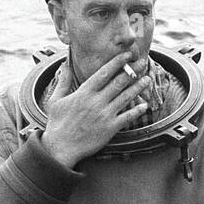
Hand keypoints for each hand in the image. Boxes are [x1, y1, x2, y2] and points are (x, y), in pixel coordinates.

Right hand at [41, 52, 150, 168]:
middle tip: (143, 62)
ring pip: (125, 97)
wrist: (60, 148)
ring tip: (147, 79)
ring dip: (138, 87)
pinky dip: (137, 111)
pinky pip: (127, 117)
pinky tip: (145, 105)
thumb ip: (63, 81)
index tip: (127, 55)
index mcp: (84, 92)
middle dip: (132, 70)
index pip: (105, 72)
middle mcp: (97, 101)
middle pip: (119, 82)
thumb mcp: (56, 100)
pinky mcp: (110, 129)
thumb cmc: (57, 125)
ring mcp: (105, 115)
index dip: (118, 62)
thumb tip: (65, 64)